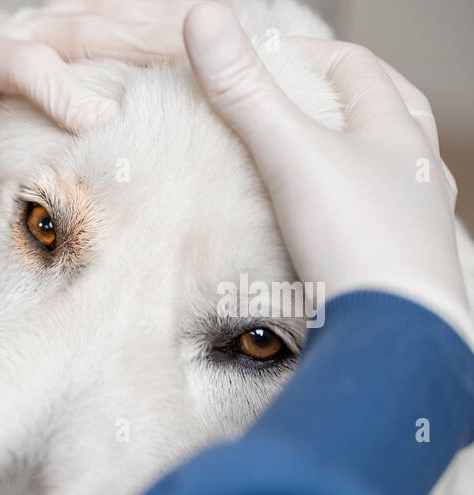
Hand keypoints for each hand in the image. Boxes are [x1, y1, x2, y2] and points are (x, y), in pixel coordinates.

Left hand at [0, 0, 195, 213]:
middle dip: (135, 38)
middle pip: (77, 24)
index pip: (20, 62)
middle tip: (194, 56)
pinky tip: (192, 25)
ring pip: (99, 13)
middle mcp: (2, 27)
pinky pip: (102, 18)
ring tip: (212, 32)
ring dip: (155, 21)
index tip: (96, 122)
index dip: (57, 89)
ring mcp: (29, 24)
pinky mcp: (46, 32)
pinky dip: (145, 20)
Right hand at [183, 2, 472, 345]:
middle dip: (346, 101)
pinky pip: (377, 225)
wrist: (395, 339)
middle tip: (300, 101)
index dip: (308, 54)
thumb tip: (202, 14)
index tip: (262, 58)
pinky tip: (326, 230)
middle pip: (389, 115)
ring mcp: (413, 225)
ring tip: (316, 162)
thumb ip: (245, 92)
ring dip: (355, 159)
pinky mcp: (398, 272)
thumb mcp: (291, 156)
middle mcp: (417, 174)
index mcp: (398, 134)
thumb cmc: (355, 241)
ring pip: (390, 172)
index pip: (357, 69)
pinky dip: (350, 214)